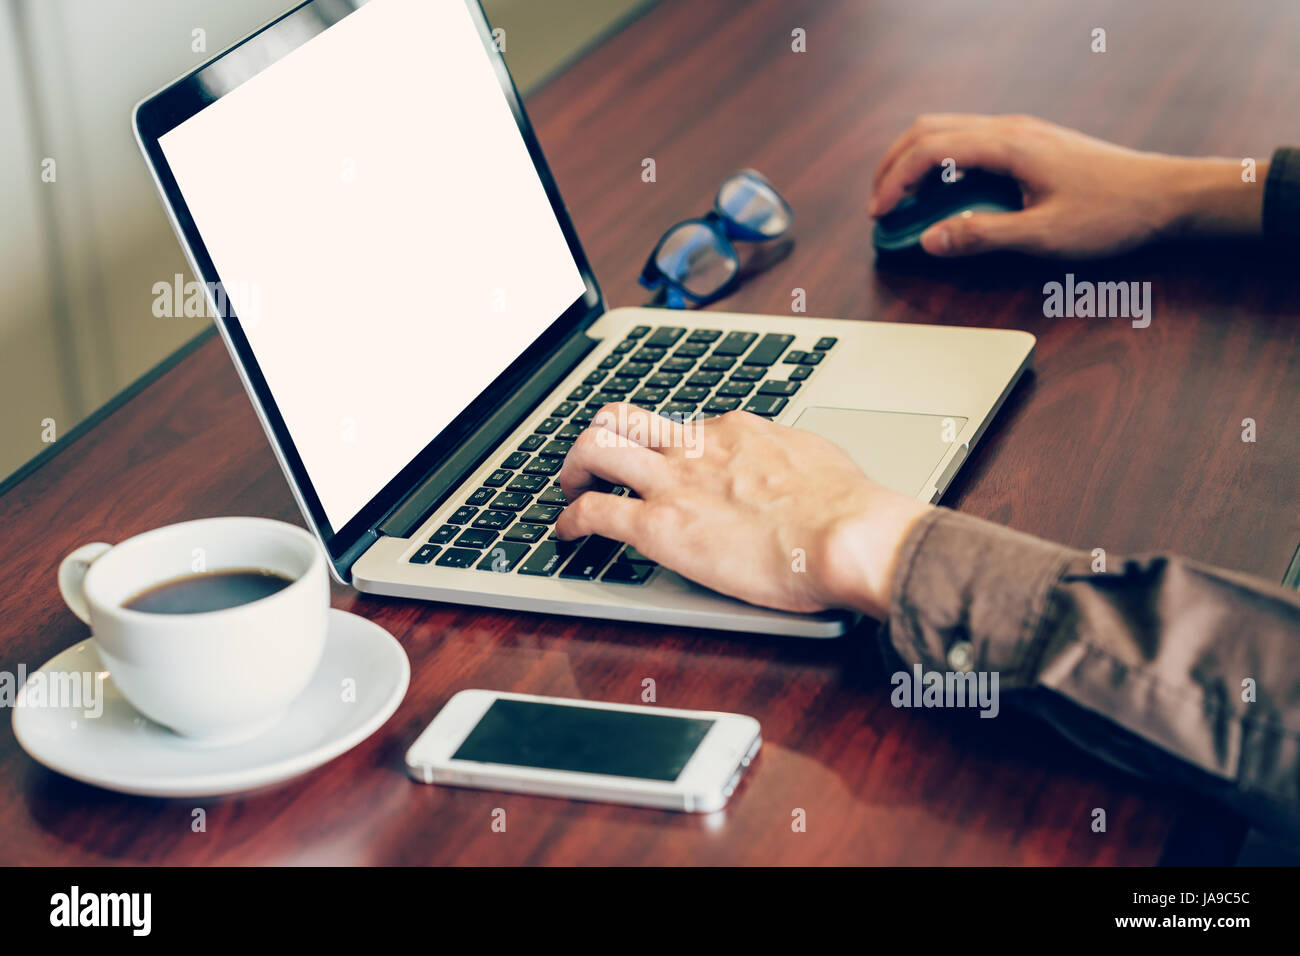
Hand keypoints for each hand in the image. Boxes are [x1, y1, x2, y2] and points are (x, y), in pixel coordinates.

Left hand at [554, 403, 931, 617]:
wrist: (846, 534)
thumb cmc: (846, 508)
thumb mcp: (816, 461)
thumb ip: (788, 463)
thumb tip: (790, 474)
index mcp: (736, 433)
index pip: (683, 428)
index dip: (664, 446)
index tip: (662, 461)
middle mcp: (696, 447)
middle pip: (624, 418)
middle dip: (600, 437)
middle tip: (593, 464)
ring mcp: (672, 482)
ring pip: (596, 449)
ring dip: (573, 469)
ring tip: (569, 490)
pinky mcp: (658, 526)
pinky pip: (594, 513)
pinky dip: (569, 520)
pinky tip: (565, 534)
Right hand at [869, 113, 1264, 257]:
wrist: (1164, 195)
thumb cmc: (1113, 213)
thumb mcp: (1043, 235)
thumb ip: (982, 236)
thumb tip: (930, 239)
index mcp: (1008, 144)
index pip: (928, 150)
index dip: (894, 182)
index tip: (879, 214)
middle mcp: (1009, 128)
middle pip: (928, 129)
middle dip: (892, 164)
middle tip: (879, 204)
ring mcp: (1019, 132)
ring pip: (946, 130)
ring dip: (915, 161)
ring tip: (904, 201)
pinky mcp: (1029, 143)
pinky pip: (969, 141)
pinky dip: (940, 163)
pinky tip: (944, 194)